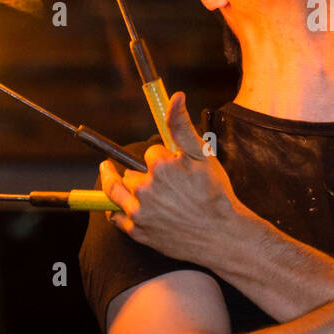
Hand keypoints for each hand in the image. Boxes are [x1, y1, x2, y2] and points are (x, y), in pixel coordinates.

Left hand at [100, 91, 245, 271]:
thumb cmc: (215, 194)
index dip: (161, 157)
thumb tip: (176, 97)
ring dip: (116, 184)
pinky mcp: (139, 233)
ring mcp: (140, 213)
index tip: (171, 163)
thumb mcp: (203, 156)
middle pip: (132, 172)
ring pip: (117, 192)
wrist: (223, 236)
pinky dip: (115, 211)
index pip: (151, 153)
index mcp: (160, 166)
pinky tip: (117, 208)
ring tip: (110, 175)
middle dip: (141, 172)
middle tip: (152, 178)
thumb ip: (183, 126)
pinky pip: (115, 219)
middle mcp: (145, 189)